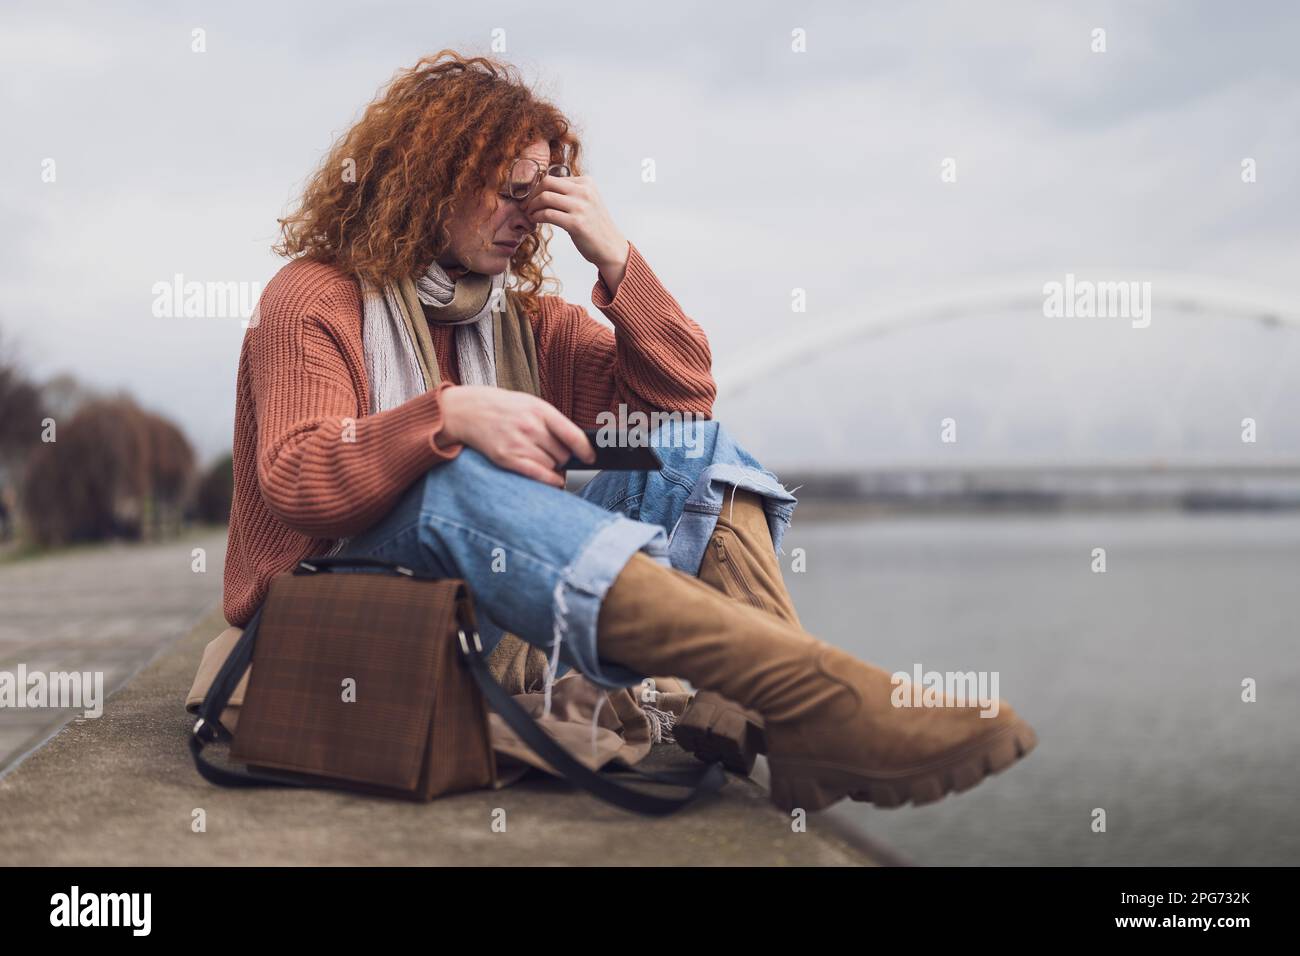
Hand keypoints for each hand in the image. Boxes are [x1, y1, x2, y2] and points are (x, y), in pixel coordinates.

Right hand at [436, 385, 594, 487]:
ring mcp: (518, 443)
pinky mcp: (506, 458)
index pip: (573, 435)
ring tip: (544, 460)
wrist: (468, 410)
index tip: (591, 458)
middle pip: (563, 454)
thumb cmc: (503, 408)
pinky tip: (554, 480)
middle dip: (564, 458)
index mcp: (540, 410)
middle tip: (557, 455)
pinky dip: (549, 480)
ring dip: (553, 467)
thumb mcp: (531, 404)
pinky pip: (537, 475)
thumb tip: (576, 446)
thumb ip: (552, 422)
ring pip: (551, 465)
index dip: (586, 450)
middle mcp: (530, 426)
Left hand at [523, 173, 628, 287]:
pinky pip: (547, 214)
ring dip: (532, 207)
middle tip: (527, 206)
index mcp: (587, 182)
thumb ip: (571, 192)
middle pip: (547, 183)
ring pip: (545, 198)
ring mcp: (581, 207)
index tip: (532, 199)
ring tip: (530, 214)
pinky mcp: (576, 223)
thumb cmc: (595, 226)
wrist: (611, 247)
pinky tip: (535, 221)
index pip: (554, 178)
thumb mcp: (587, 201)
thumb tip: (543, 188)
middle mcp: (584, 191)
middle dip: (532, 194)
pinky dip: (537, 217)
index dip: (538, 188)